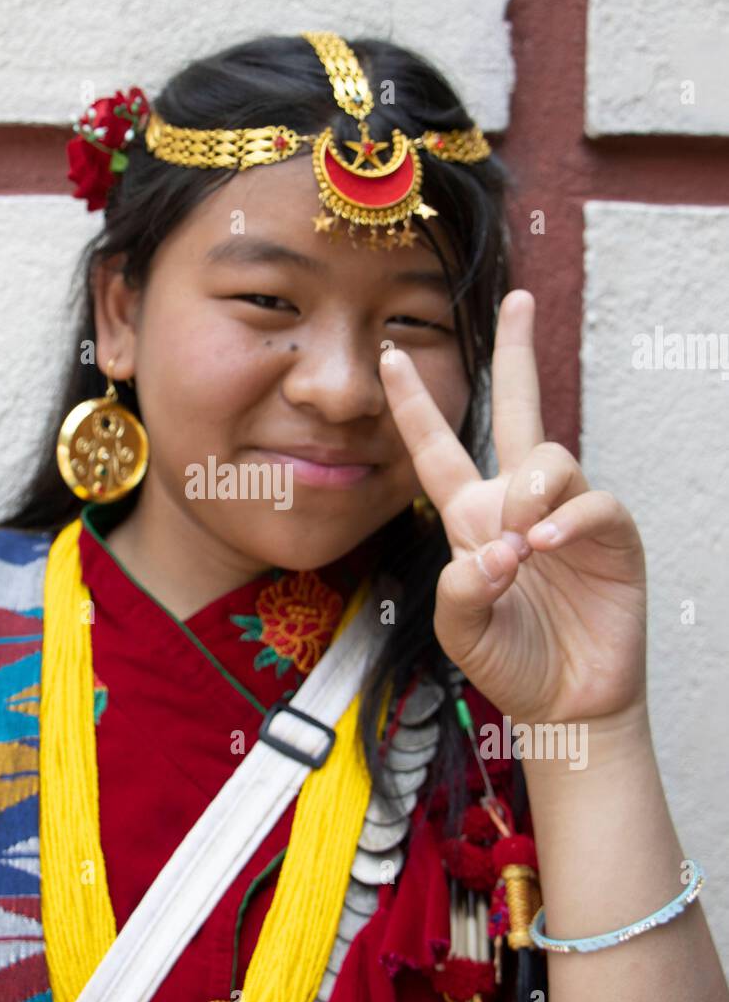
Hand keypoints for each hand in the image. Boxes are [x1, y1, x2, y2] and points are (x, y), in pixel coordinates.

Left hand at [379, 290, 647, 729]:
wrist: (564, 702)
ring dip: (529, 494)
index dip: (414, 403)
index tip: (390, 352)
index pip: (437, 448)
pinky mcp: (610, 536)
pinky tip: (545, 549)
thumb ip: (458, 589)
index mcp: (470, 515)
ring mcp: (566, 514)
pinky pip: (593, 503)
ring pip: (550, 457)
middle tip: (518, 298)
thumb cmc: (508, 659)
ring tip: (520, 546)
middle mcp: (517, 502)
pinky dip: (567, 520)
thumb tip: (494, 550)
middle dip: (516, 352)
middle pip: (518, 409)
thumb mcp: (459, 629)